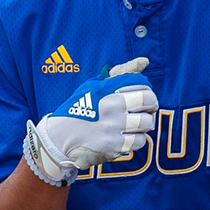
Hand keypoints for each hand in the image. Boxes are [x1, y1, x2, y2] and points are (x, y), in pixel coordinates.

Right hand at [25, 58, 156, 184]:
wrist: (59, 137)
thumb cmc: (78, 108)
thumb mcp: (94, 85)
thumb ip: (120, 74)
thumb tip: (144, 61)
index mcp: (109, 93)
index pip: (145, 91)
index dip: (149, 95)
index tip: (145, 99)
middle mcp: (113, 111)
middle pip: (149, 107)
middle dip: (150, 108)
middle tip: (144, 110)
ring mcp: (114, 130)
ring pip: (146, 125)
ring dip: (143, 125)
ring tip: (133, 124)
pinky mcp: (113, 147)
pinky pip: (137, 142)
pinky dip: (135, 139)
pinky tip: (125, 136)